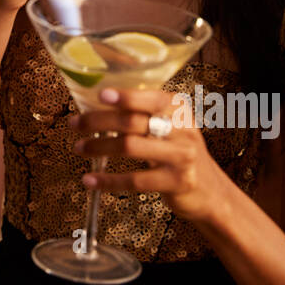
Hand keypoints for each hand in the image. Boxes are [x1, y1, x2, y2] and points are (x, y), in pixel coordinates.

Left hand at [69, 88, 229, 226]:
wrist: (210, 190)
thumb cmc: (178, 152)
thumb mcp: (171, 126)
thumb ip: (144, 114)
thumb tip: (99, 102)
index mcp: (178, 109)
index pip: (151, 97)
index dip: (126, 96)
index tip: (101, 94)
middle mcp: (182, 129)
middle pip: (133, 121)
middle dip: (98, 121)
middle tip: (75, 123)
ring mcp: (182, 156)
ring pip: (130, 147)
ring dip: (99, 146)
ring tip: (79, 147)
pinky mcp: (176, 182)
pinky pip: (135, 180)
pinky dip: (108, 180)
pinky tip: (90, 180)